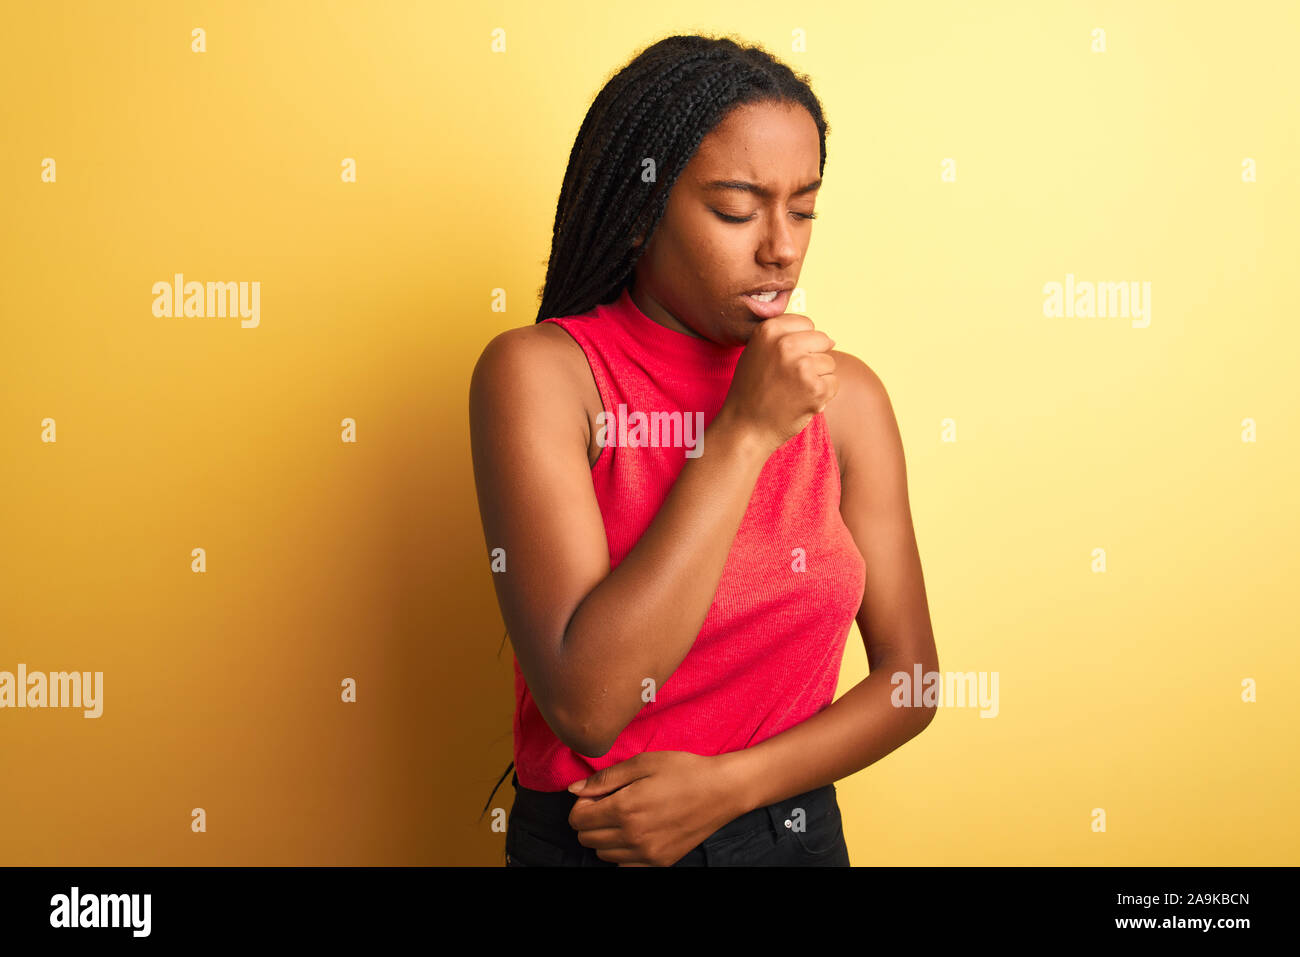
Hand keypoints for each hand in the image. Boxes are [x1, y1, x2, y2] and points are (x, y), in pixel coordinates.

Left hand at [566, 751, 746, 866]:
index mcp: (624, 808)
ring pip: (602, 854)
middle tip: (610, 803)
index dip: (581, 805)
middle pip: (586, 838)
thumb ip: (605, 778)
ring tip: (625, 817)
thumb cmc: (682, 771)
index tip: (597, 794)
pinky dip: (621, 852)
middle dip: (590, 820)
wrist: (721, 791)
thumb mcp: (642, 763)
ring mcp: (646, 853)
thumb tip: (574, 789)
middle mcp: (632, 836)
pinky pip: (623, 866)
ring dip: (604, 837)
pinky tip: (635, 833)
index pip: (577, 819)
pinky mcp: (660, 862)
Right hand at [720, 313, 837, 455]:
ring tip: (794, 391)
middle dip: (813, 358)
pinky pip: (834, 383)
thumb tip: (830, 339)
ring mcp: (802, 366)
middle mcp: (786, 344)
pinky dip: (823, 396)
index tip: (787, 360)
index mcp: (769, 331)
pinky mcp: (816, 388)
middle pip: (822, 340)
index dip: (802, 343)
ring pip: (830, 363)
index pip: (806, 323)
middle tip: (791, 378)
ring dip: (818, 378)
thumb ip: (784, 337)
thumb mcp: (757, 352)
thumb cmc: (751, 391)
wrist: (745, 427)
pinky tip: (801, 402)